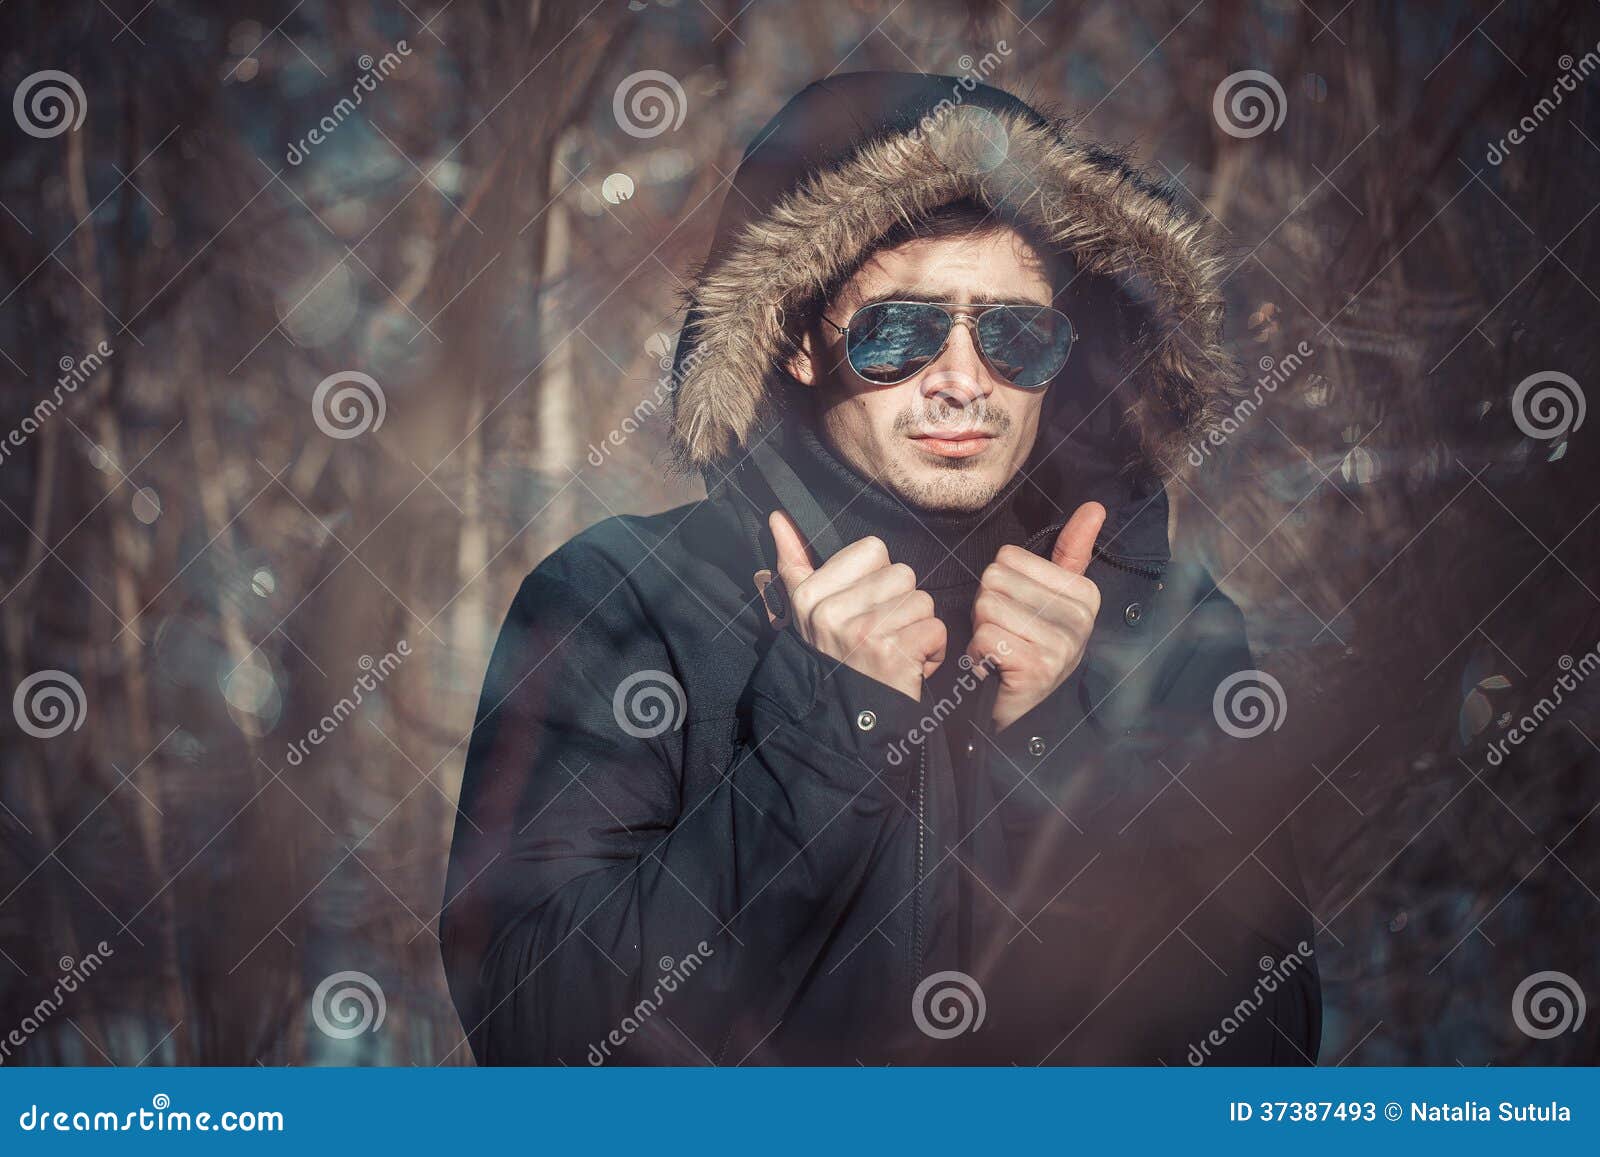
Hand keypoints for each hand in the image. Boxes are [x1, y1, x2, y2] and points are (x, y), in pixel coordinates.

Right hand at [770, 510, 944, 702]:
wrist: (842, 722)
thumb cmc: (831, 658)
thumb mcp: (804, 610)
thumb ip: (793, 560)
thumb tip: (778, 516)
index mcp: (810, 594)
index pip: (873, 549)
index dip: (877, 578)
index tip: (862, 607)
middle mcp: (831, 612)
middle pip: (902, 574)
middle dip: (901, 604)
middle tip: (880, 635)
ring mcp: (862, 634)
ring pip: (922, 601)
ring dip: (917, 628)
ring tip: (894, 650)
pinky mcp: (893, 655)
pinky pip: (935, 629)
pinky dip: (932, 651)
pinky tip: (910, 666)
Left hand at [966, 501, 1106, 731]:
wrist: (1019, 713)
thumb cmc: (1028, 648)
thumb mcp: (1051, 597)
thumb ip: (1070, 551)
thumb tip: (1095, 507)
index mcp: (1085, 594)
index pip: (1007, 558)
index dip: (1000, 586)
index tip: (1018, 614)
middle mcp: (1080, 618)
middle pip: (994, 580)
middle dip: (986, 608)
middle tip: (1005, 635)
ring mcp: (1062, 644)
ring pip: (986, 607)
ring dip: (980, 632)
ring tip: (1001, 651)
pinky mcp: (1037, 667)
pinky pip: (984, 637)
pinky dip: (979, 654)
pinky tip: (996, 668)